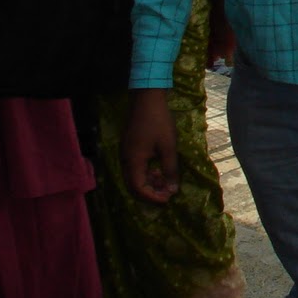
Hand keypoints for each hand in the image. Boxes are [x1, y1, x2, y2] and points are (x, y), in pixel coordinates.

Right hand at [122, 88, 178, 202]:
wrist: (147, 98)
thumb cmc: (159, 121)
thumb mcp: (168, 146)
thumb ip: (170, 169)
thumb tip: (172, 190)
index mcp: (133, 161)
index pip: (138, 188)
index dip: (152, 197)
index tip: (168, 199)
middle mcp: (125, 160)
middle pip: (133, 185)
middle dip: (151, 191)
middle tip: (167, 192)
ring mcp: (125, 153)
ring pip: (134, 176)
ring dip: (149, 182)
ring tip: (166, 179)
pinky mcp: (129, 147)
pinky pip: (134, 167)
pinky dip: (146, 172)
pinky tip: (159, 168)